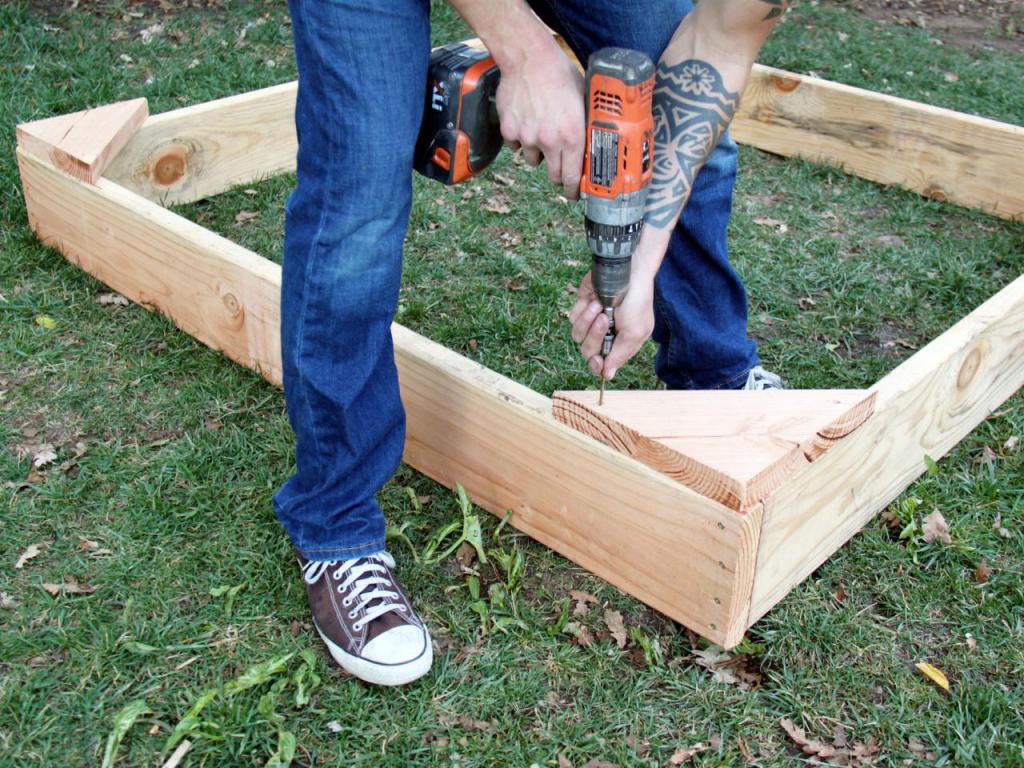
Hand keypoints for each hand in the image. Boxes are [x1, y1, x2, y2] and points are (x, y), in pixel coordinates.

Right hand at [496, 45, 584, 198]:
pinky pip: (516, 146)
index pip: (573, 177)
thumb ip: (583, 126)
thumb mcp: (582, 100)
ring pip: (533, 160)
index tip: (574, 194)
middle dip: (558, 175)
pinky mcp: (510, 131)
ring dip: (539, 153)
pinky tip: (526, 120)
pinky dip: (521, 139)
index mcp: (571, 136)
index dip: (574, 190)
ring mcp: (527, 138)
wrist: (529, 58)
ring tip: (541, 130)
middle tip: (560, 167)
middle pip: (553, 175)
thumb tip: (590, 144)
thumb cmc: (559, 74)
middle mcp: (549, 141)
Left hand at [568, 271, 655, 380]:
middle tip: (605, 319)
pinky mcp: (581, 307)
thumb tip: (607, 376)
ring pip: (577, 335)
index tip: (597, 360)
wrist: (629, 271)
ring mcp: (591, 321)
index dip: (596, 366)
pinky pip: (572, 318)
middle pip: (587, 351)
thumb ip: (619, 355)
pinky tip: (594, 300)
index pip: (601, 364)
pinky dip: (583, 310)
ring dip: (588, 321)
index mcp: (618, 345)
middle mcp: (603, 335)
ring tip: (600, 306)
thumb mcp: (635, 332)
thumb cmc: (638, 302)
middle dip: (595, 336)